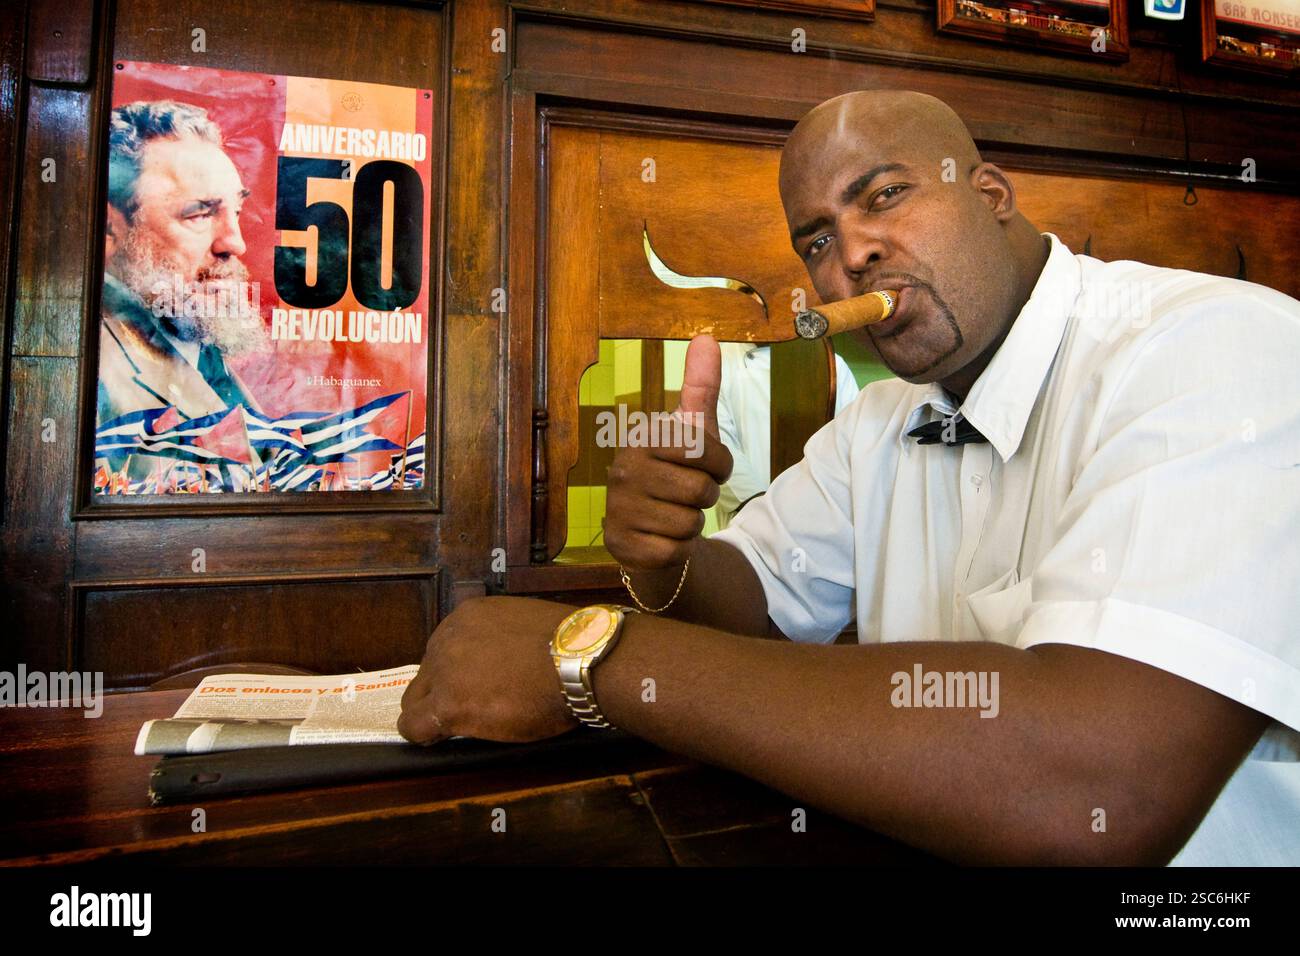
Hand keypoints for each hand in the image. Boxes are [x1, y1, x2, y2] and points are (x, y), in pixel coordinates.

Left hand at [397, 596, 578, 744]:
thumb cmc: (569, 646)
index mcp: (468, 615)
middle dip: (445, 691)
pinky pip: (414, 726)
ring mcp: (446, 671)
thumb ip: (502, 639)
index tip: (476, 685)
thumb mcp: (526, 625)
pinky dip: (425, 735)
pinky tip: (440, 740)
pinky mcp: (449, 704)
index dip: (459, 672)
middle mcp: (448, 637)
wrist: (581, 662)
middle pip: (428, 673)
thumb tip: (503, 659)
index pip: (446, 648)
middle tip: (475, 707)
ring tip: (463, 725)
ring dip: (436, 712)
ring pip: (417, 699)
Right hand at [603, 334, 733, 570]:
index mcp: (641, 439)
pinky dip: (678, 549)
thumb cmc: (676, 473)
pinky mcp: (622, 545)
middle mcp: (623, 471)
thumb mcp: (693, 432)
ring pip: (690, 523)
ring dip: (692, 524)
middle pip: (701, 491)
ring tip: (673, 515)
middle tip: (688, 495)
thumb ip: (701, 387)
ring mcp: (619, 509)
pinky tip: (662, 538)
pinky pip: (675, 550)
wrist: (650, 529)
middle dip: (706, 497)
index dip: (719, 466)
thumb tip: (706, 338)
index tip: (706, 468)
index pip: (705, 453)